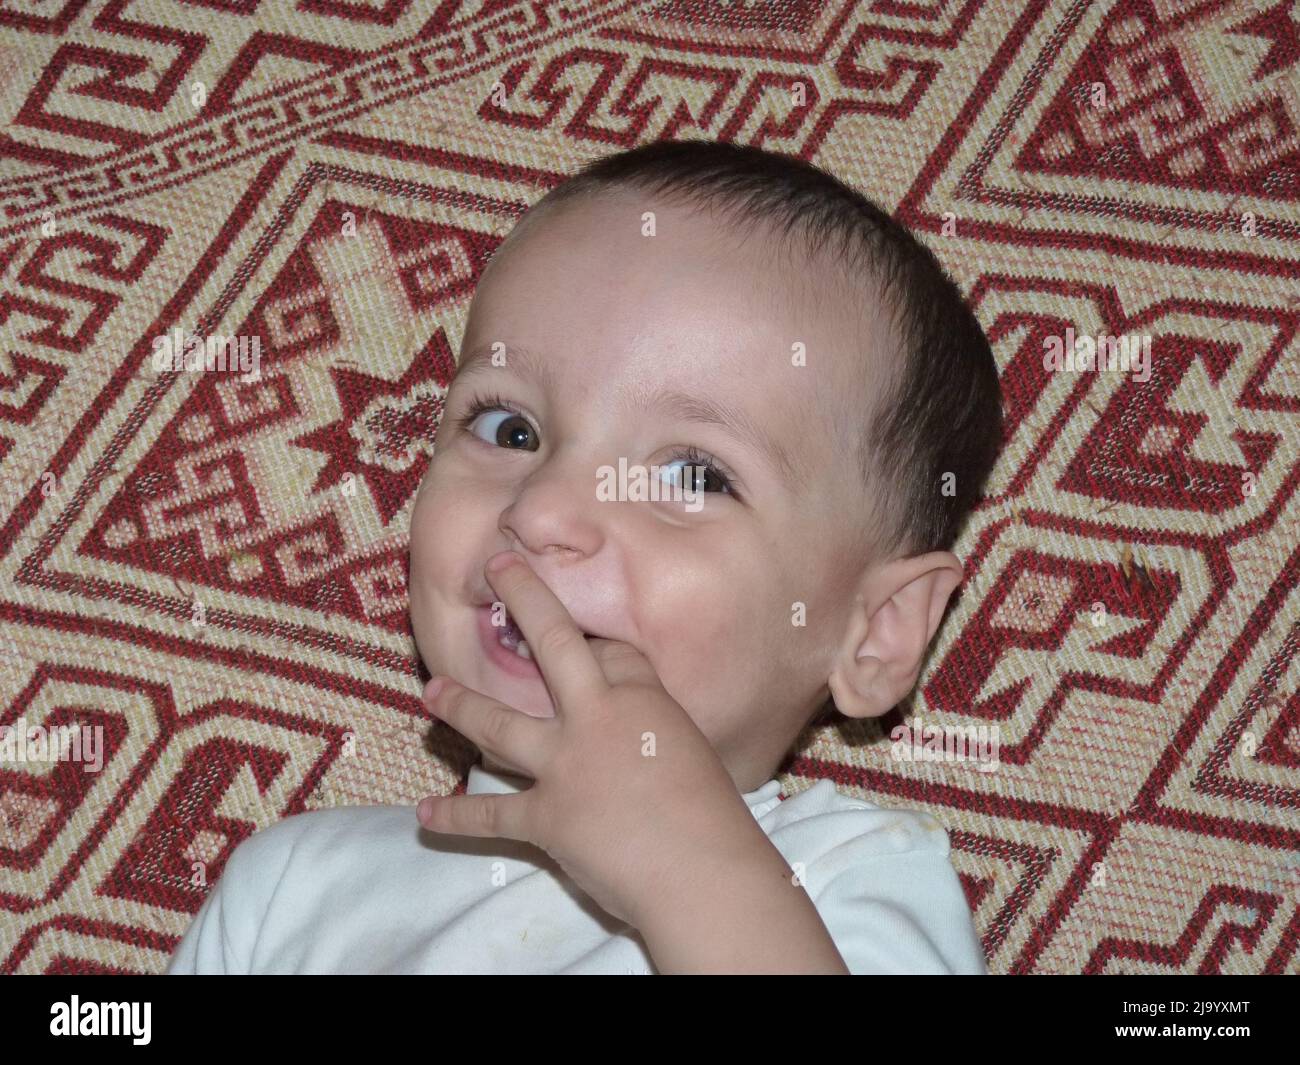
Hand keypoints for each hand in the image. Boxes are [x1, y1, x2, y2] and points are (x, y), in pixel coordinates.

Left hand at [415, 550, 762, 927]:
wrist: (701, 872)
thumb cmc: (713, 817)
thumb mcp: (693, 750)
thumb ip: (657, 730)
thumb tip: (632, 734)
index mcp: (643, 698)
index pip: (611, 652)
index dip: (595, 639)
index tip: (581, 628)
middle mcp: (596, 718)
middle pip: (555, 644)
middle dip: (525, 598)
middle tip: (496, 567)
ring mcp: (564, 766)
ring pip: (500, 723)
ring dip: (461, 706)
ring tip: (430, 691)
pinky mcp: (544, 818)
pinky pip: (490, 817)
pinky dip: (456, 817)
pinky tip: (425, 812)